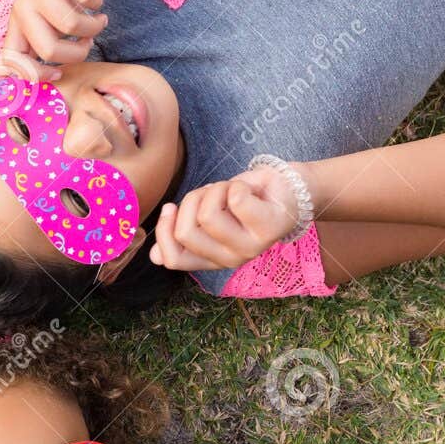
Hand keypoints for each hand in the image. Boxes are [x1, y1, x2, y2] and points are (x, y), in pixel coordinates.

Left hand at [0, 0, 107, 72]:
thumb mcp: (50, 19)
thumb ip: (45, 44)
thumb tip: (51, 79)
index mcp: (18, 23)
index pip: (13, 61)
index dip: (36, 75)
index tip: (59, 73)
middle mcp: (22, 4)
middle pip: (48, 49)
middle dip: (77, 54)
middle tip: (88, 43)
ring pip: (71, 25)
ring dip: (94, 27)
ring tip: (98, 20)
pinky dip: (98, 2)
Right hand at [149, 166, 302, 271]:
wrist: (290, 190)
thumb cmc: (246, 199)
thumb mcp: (208, 215)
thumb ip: (185, 235)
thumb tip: (154, 256)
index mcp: (212, 259)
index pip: (173, 259)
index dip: (164, 231)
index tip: (171, 208)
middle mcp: (230, 259)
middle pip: (186, 231)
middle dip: (192, 200)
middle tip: (213, 194)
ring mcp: (250, 247)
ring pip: (207, 215)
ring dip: (215, 190)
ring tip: (232, 190)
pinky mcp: (267, 229)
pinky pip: (235, 199)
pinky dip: (237, 184)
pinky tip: (250, 190)